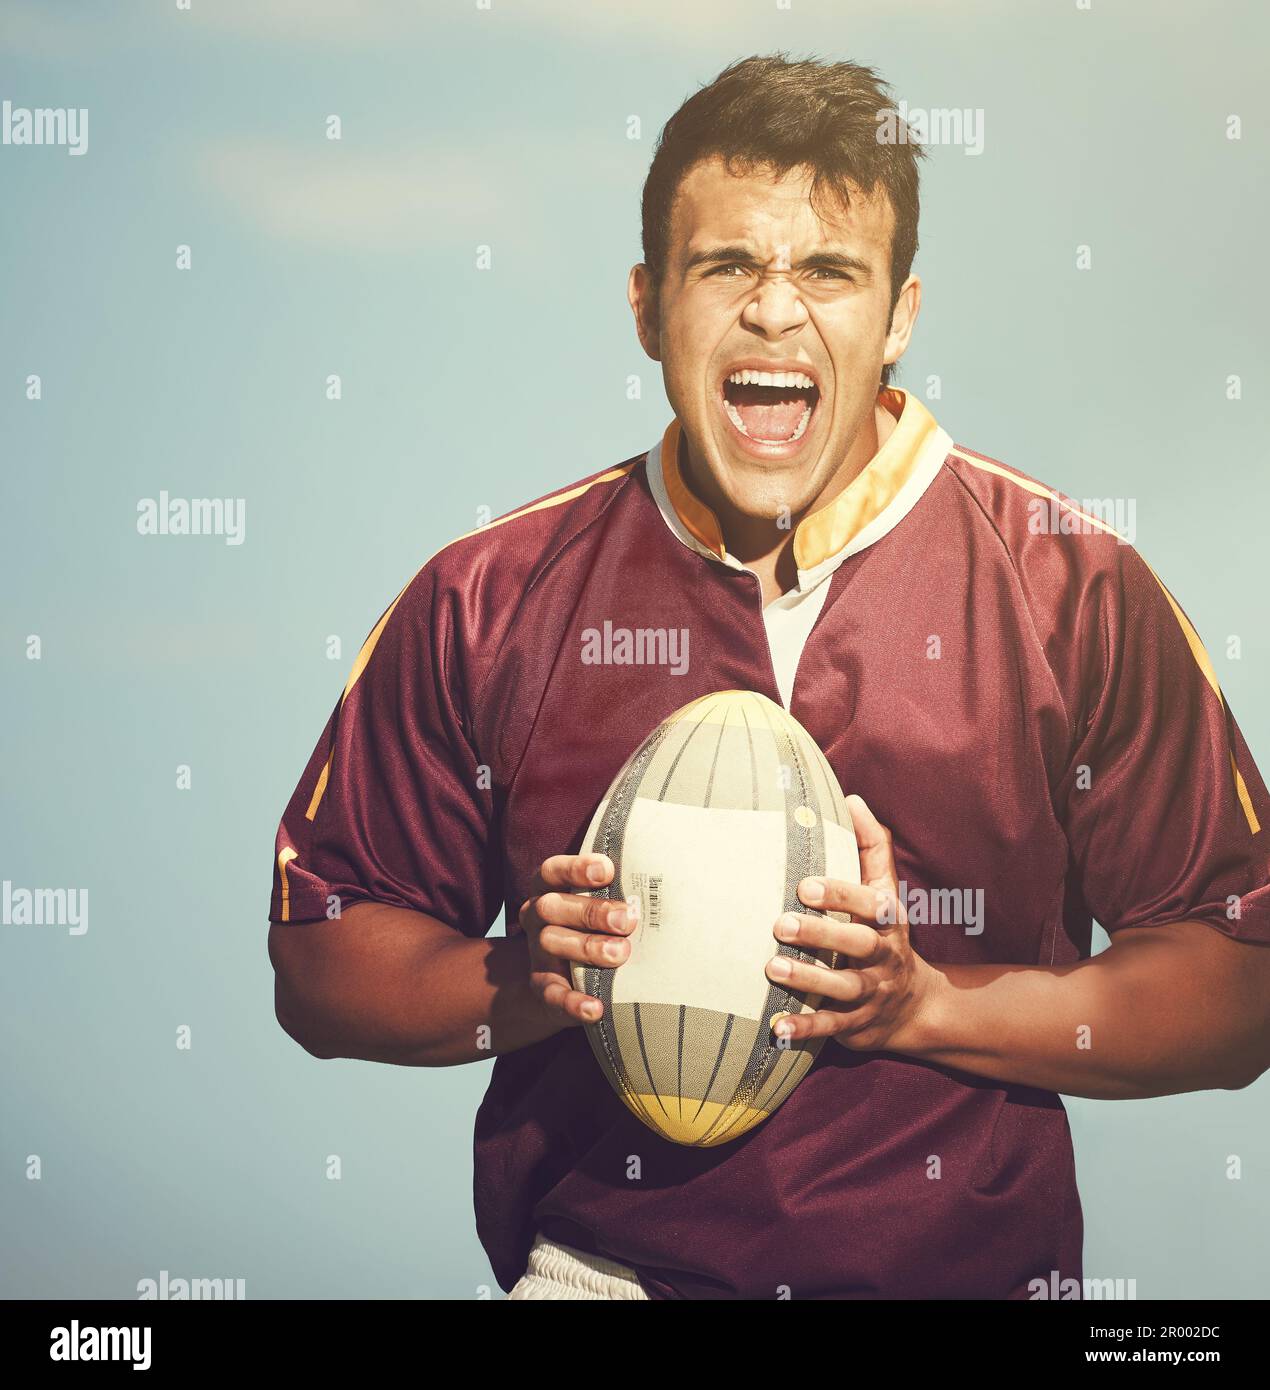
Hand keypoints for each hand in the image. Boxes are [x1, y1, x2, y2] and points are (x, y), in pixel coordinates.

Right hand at [519, 853, 635, 1025]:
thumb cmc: (597, 926)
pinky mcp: (542, 988)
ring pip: (550, 942)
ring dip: (587, 948)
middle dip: (591, 911)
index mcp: (550, 889)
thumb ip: (617, 893)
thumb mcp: (599, 904)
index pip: (552, 871)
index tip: (607, 871)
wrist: (562, 978)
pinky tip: (595, 1007)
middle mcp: (538, 918)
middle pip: (551, 906)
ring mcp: (538, 952)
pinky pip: (551, 995)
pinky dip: (573, 1002)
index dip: (575, 868)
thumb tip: (661, 887)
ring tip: (620, 954)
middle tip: (628, 920)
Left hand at [765, 794, 941, 1052]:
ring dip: (808, 979)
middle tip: (779, 923)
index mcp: (888, 920)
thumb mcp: (885, 892)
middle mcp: (884, 956)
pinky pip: (831, 1028)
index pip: (870, 903)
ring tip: (771, 968)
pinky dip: (805, 1028)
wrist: (914, 1005)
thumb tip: (851, 798)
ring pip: (844, 988)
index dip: (840, 894)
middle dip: (820, 934)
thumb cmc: (884, 933)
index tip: (804, 885)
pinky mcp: (857, 1024)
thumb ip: (870, 847)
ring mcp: (872, 993)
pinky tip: (776, 1028)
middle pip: (858, 944)